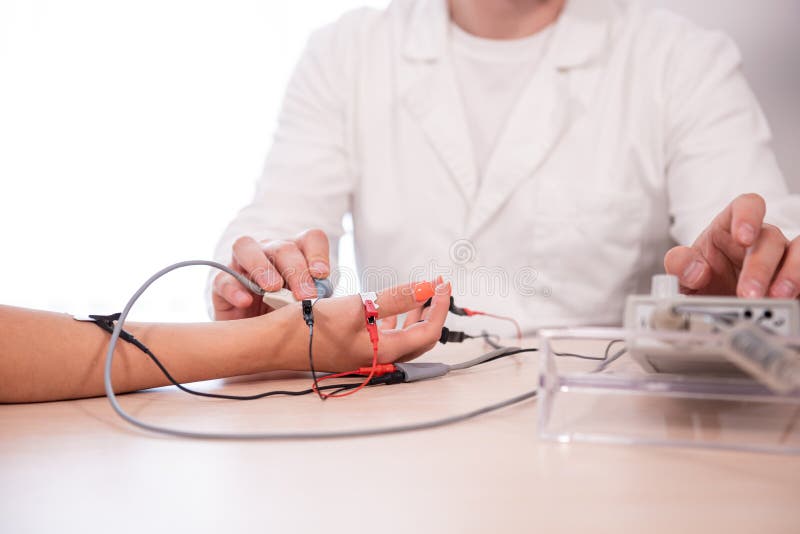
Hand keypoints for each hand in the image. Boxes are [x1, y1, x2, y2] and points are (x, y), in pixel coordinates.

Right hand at [212, 229, 330, 320]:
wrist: (253, 336)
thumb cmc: (284, 315)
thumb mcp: (303, 306)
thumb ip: (315, 298)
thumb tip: (327, 299)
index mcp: (296, 254)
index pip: (310, 239)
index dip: (318, 254)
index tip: (322, 274)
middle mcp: (269, 252)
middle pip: (283, 247)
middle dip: (296, 271)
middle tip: (306, 295)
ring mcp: (242, 264)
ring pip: (246, 247)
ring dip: (263, 267)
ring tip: (273, 288)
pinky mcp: (222, 283)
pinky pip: (224, 278)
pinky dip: (235, 289)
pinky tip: (246, 301)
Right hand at [271, 278, 450, 370]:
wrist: (272, 342)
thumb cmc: (309, 327)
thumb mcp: (356, 306)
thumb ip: (395, 298)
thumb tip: (426, 289)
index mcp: (383, 351)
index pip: (427, 332)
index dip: (440, 308)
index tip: (443, 285)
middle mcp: (377, 357)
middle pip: (419, 337)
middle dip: (432, 310)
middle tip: (438, 287)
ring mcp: (365, 354)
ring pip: (402, 336)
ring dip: (414, 314)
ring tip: (421, 292)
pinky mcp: (352, 348)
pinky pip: (384, 335)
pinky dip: (394, 319)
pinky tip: (390, 306)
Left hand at [664, 193, 798, 298]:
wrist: (714, 310)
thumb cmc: (702, 284)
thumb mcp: (681, 276)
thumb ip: (679, 267)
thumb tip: (695, 270)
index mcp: (730, 229)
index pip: (746, 206)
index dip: (748, 216)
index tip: (742, 237)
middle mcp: (761, 240)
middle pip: (770, 238)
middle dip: (760, 266)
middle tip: (748, 293)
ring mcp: (782, 259)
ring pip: (798, 253)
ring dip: (792, 273)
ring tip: (778, 297)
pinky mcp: (794, 280)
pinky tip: (791, 302)